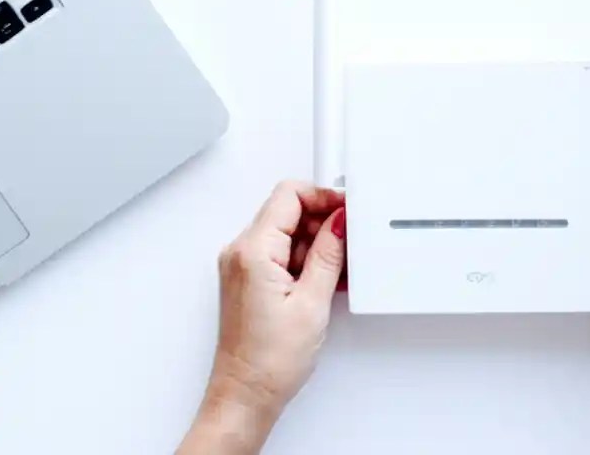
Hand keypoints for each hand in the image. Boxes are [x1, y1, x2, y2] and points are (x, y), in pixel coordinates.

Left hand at [178, 182, 346, 454]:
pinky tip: (324, 282)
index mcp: (253, 251)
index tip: (346, 209)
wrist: (246, 395)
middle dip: (322, 222)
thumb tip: (339, 221)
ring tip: (338, 272)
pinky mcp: (248, 280)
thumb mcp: (313, 302)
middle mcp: (240, 253)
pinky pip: (279, 254)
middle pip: (287, 211)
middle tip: (348, 243)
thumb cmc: (269, 361)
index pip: (289, 194)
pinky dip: (304, 261)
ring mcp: (241, 266)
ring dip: (315, 245)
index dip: (323, 196)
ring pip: (286, 233)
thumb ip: (328, 254)